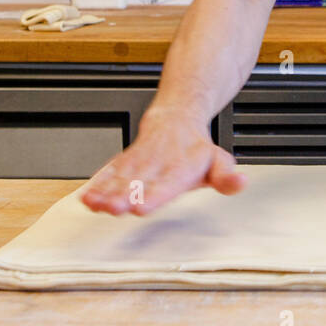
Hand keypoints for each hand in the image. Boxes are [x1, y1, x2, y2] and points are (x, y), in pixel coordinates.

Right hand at [80, 105, 245, 215]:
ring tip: (93, 204)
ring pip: (119, 178)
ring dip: (105, 191)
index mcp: (180, 168)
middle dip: (124, 196)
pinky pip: (108, 172)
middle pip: (138, 182)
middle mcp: (156, 165)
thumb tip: (240, 182)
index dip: (154, 196)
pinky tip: (86, 197)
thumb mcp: (220, 160)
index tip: (142, 207)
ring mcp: (137, 162)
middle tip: (113, 208)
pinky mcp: (123, 162)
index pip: (167, 185)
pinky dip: (96, 184)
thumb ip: (226, 176)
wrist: (176, 117)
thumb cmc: (196, 149)